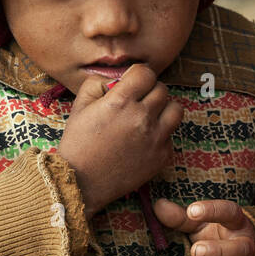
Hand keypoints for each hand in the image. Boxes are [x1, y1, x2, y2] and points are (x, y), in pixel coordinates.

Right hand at [57, 64, 182, 217]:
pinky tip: (144, 140)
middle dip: (149, 91)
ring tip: (149, 116)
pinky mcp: (162, 156)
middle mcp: (142, 118)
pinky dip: (161, 134)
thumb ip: (97, 83)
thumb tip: (118, 78)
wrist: (82, 183)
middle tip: (137, 101)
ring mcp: (155, 138)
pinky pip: (172, 135)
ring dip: (163, 109)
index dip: (138, 75)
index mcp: (121, 102)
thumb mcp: (80, 106)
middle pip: (162, 89)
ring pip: (175, 109)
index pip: (146, 73)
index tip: (132, 82)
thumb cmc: (78, 144)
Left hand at [152, 198, 254, 255]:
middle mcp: (246, 248)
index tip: (191, 210)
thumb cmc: (213, 234)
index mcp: (236, 225)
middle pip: (241, 249)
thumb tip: (157, 204)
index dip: (213, 211)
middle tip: (195, 250)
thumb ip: (179, 217)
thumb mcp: (197, 225)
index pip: (230, 212)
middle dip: (220, 250)